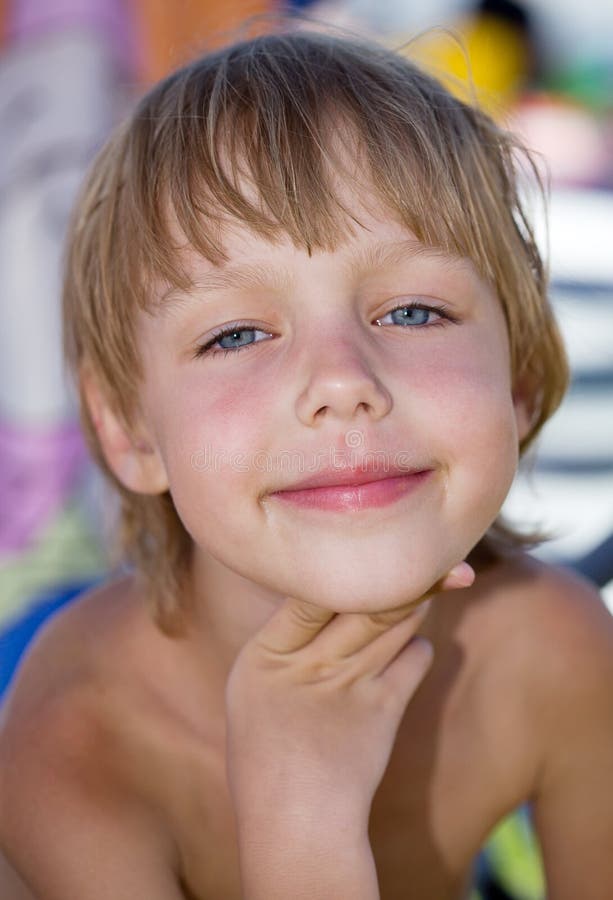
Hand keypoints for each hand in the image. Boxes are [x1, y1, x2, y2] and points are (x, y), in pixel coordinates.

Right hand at [225, 562, 474, 832]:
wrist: (297, 819)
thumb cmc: (266, 750)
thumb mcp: (251, 689)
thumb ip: (283, 641)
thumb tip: (323, 594)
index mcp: (264, 655)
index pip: (307, 592)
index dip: (338, 562)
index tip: (364, 539)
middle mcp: (308, 664)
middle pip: (362, 597)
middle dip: (398, 567)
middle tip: (429, 546)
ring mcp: (350, 685)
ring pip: (395, 617)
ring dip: (416, 596)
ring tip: (433, 577)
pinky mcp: (386, 708)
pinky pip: (416, 655)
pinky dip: (417, 643)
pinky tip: (408, 644)